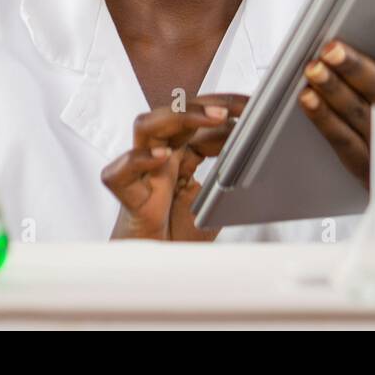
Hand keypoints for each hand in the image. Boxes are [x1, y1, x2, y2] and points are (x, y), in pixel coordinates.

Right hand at [101, 93, 248, 240]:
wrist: (157, 271)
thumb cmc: (179, 233)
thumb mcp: (215, 198)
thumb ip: (227, 174)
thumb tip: (249, 150)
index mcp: (180, 153)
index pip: (198, 118)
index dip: (224, 107)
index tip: (252, 106)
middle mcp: (159, 155)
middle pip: (174, 113)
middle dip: (207, 103)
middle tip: (238, 107)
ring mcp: (141, 172)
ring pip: (146, 125)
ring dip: (180, 116)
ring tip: (214, 117)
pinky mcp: (125, 193)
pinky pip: (123, 169)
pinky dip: (141, 159)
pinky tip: (163, 157)